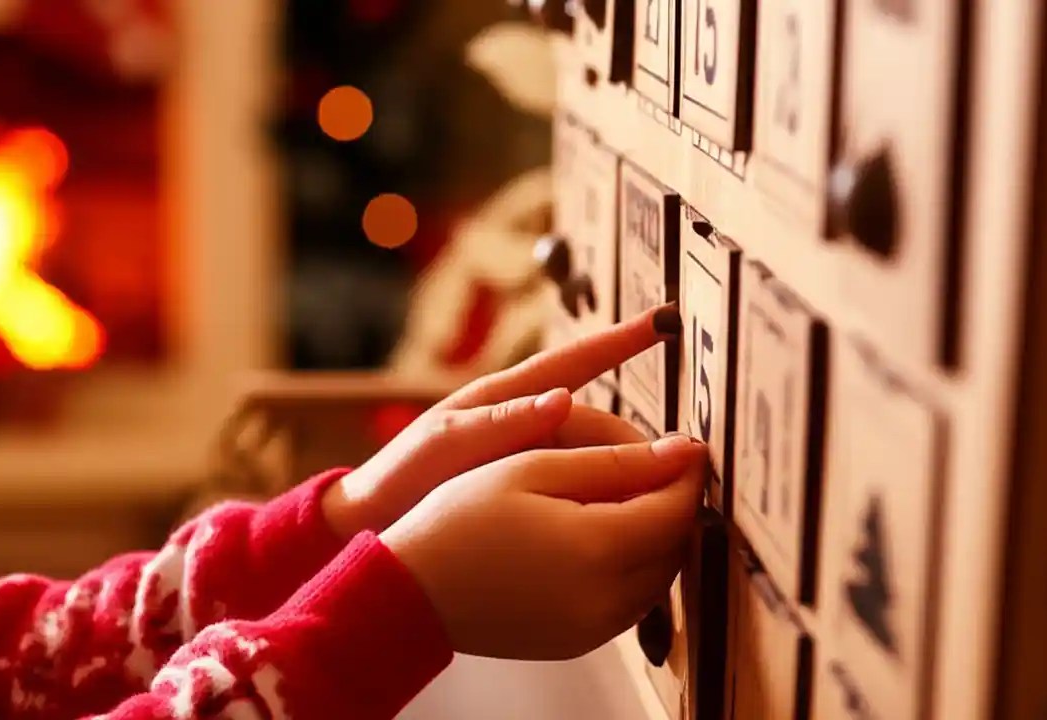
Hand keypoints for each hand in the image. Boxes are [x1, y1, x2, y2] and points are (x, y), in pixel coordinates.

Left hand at [323, 302, 681, 537]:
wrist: (371, 528)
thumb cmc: (400, 481)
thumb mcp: (444, 447)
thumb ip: (501, 425)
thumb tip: (565, 400)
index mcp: (502, 399)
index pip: (572, 361)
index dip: (619, 341)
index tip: (663, 320)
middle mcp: (522, 423)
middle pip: (597, 423)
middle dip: (637, 441)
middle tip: (676, 470)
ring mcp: (528, 458)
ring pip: (593, 458)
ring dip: (625, 475)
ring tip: (661, 500)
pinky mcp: (529, 493)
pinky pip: (579, 487)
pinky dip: (603, 500)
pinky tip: (624, 523)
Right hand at [381, 434, 706, 660]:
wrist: (408, 591)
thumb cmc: (459, 518)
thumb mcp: (532, 469)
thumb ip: (615, 461)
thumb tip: (682, 453)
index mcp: (598, 548)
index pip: (676, 509)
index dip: (687, 472)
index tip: (685, 444)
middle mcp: (607, 599)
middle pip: (675, 545)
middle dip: (673, 501)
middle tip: (652, 464)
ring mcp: (595, 628)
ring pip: (659, 576)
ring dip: (655, 535)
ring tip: (624, 496)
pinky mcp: (580, 643)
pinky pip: (630, 601)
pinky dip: (630, 565)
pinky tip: (600, 536)